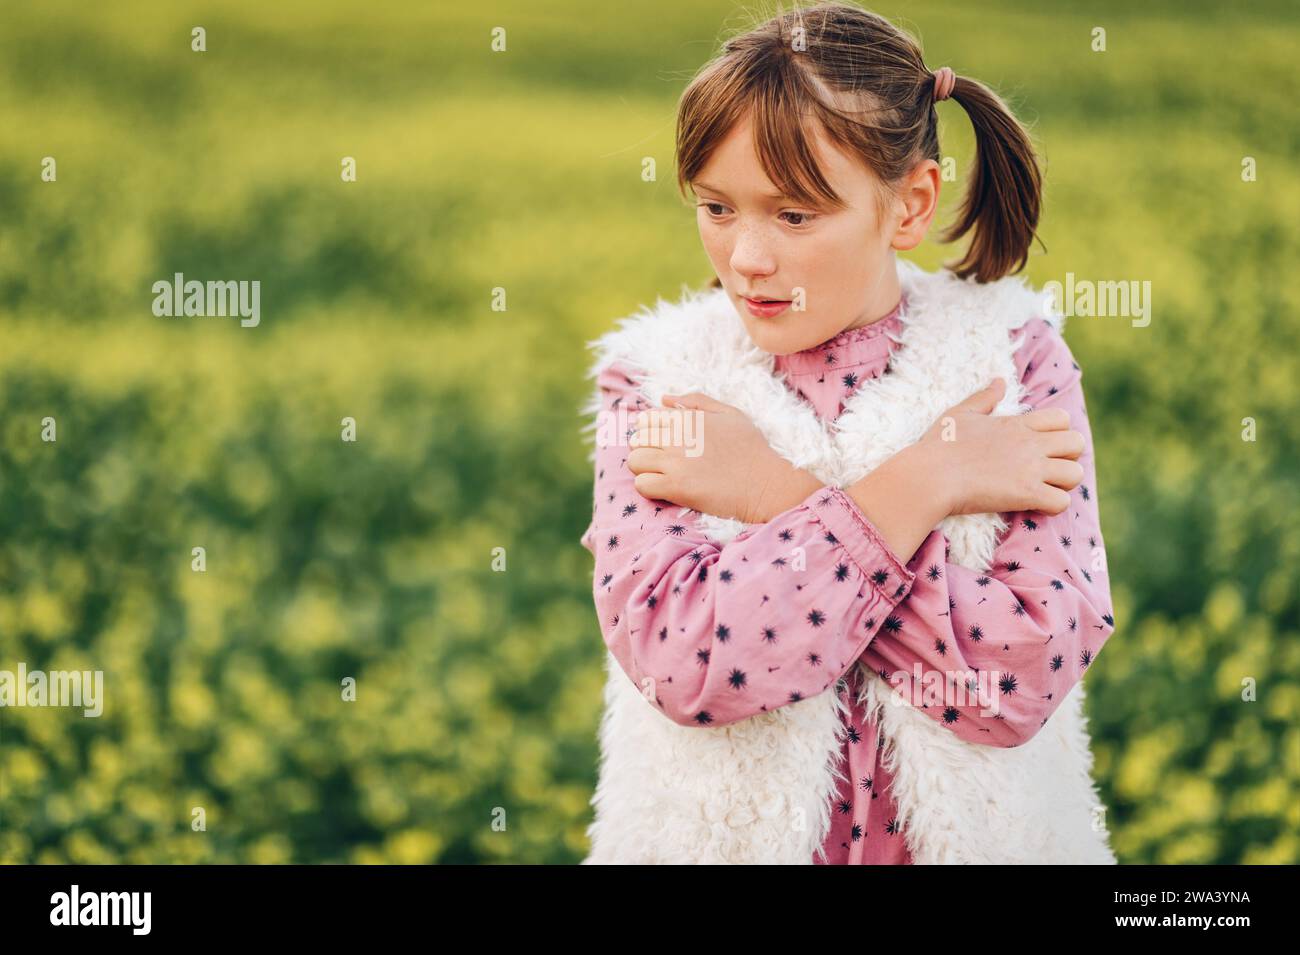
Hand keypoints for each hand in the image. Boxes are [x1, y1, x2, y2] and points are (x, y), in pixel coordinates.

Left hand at [625, 392, 818, 523]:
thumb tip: (664, 399)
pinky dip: (649, 488)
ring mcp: (675, 463)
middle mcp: (677, 437)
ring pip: (634, 462)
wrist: (766, 484)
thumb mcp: (729, 413)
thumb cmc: (751, 448)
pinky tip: (665, 489)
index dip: (652, 432)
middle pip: (637, 441)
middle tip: (664, 462)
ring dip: (644, 469)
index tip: (666, 444)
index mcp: (687, 418)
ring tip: (663, 475)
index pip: (646, 419)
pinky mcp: (676, 487)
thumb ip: (696, 401)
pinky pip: (642, 485)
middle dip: (646, 450)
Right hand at [914, 378, 1085, 516]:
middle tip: (1047, 469)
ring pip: (1075, 474)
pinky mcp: (1026, 495)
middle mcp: (1030, 444)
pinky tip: (1035, 506)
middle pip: (1077, 444)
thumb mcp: (960, 413)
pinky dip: (1053, 506)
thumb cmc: (939, 446)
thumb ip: (984, 398)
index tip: (1041, 446)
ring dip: (1063, 484)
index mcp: (1016, 424)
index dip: (1058, 432)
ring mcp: (1030, 470)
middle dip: (1068, 457)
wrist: (929, 477)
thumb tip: (1000, 381)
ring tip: (1043, 489)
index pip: (1062, 418)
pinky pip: (1061, 503)